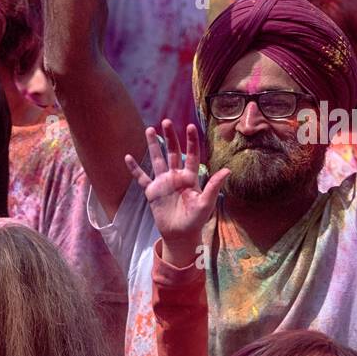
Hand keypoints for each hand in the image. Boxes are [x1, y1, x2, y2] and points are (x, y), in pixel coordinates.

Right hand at [123, 120, 228, 267]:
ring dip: (153, 145)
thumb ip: (214, 186)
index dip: (191, 141)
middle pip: (172, 152)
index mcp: (191, 177)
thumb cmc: (196, 219)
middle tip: (166, 121)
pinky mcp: (152, 192)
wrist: (181, 234)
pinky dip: (134, 168)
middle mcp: (176, 176)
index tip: (190, 126)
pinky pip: (141, 177)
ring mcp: (163, 182)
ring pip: (157, 159)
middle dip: (170, 137)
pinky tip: (128, 157)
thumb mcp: (206, 202)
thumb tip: (228, 170)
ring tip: (149, 129)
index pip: (192, 155)